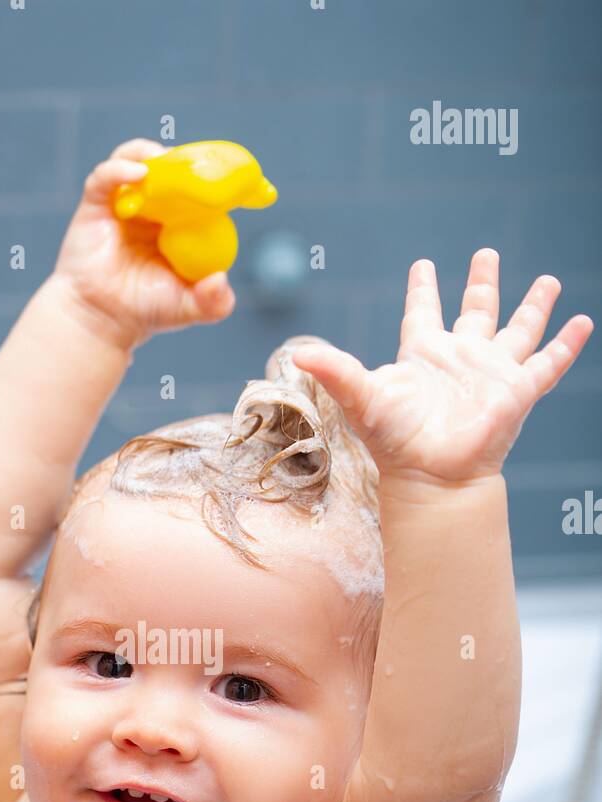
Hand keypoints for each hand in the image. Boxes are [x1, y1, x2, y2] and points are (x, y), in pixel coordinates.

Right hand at [53, 137, 235, 350]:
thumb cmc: (146, 311)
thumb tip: (220, 279)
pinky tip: (138, 174)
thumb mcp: (189, 308)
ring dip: (150, 154)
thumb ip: (214, 302)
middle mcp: (150, 207)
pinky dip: (120, 169)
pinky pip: (105, 177)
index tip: (226, 174)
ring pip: (136, 160)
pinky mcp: (95, 205)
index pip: (194, 189)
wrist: (102, 320)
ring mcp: (122, 203)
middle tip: (195, 162)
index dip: (208, 177)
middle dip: (181, 159)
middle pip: (167, 167)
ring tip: (163, 160)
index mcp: (176, 222)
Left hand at [291, 249, 593, 482]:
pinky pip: (548, 362)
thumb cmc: (395, 441)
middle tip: (486, 254)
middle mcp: (459, 359)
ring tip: (548, 281)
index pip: (422, 312)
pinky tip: (583, 321)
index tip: (424, 264)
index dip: (423, 288)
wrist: (433, 477)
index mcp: (423, 355)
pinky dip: (567, 343)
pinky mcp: (518, 391)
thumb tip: (297, 354)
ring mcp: (491, 373)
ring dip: (534, 306)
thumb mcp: (361, 397)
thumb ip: (334, 370)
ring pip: (518, 329)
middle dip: (482, 283)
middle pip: (475, 311)